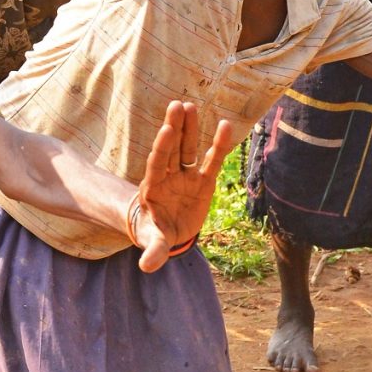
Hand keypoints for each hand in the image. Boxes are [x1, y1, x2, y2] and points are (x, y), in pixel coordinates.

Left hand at [129, 102, 234, 271]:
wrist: (167, 232)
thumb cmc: (156, 233)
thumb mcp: (154, 242)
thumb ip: (153, 250)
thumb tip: (146, 266)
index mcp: (153, 187)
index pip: (157, 164)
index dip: (161, 147)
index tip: (165, 129)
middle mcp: (169, 176)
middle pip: (171, 148)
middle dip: (174, 128)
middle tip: (176, 105)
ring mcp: (186, 176)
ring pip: (188, 148)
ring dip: (189, 128)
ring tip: (190, 105)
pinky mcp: (203, 180)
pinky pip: (212, 160)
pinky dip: (218, 144)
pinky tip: (226, 125)